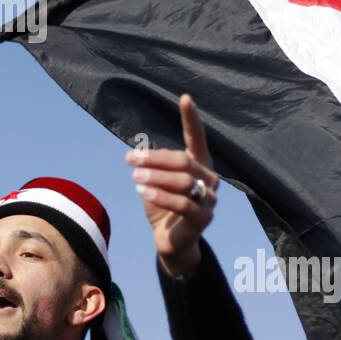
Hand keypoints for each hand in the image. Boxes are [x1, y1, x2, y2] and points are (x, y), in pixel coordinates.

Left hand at [125, 94, 218, 276]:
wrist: (171, 241)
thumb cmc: (163, 205)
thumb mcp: (155, 182)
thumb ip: (153, 167)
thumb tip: (136, 154)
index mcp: (199, 164)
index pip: (196, 138)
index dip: (192, 118)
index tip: (185, 98)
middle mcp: (209, 179)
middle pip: (184, 161)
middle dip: (155, 159)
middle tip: (130, 160)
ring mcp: (209, 199)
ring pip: (184, 181)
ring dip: (155, 177)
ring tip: (134, 178)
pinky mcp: (203, 218)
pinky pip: (182, 204)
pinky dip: (160, 196)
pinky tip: (143, 192)